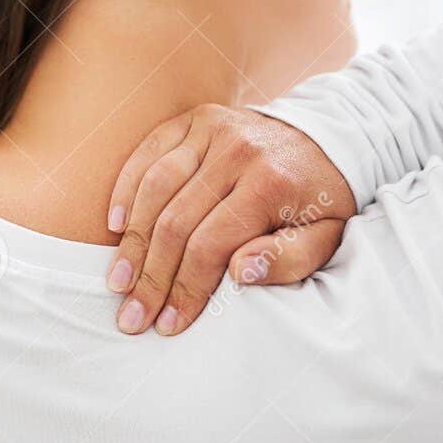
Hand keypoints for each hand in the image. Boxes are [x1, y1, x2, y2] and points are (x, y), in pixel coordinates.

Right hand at [104, 104, 352, 335]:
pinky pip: (148, 152)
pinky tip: (115, 226)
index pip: (211, 245)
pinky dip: (126, 188)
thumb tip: (239, 273)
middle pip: (176, 222)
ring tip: (118, 282)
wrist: (327, 138)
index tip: (169, 324)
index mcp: (270, 183)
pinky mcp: (194, 118)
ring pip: (155, 188)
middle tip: (132, 317)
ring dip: (131, 241)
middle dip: (151, 277)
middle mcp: (237, 150)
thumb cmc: (320, 199)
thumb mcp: (327, 236)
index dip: (185, 289)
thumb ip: (291, 259)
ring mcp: (212, 129)